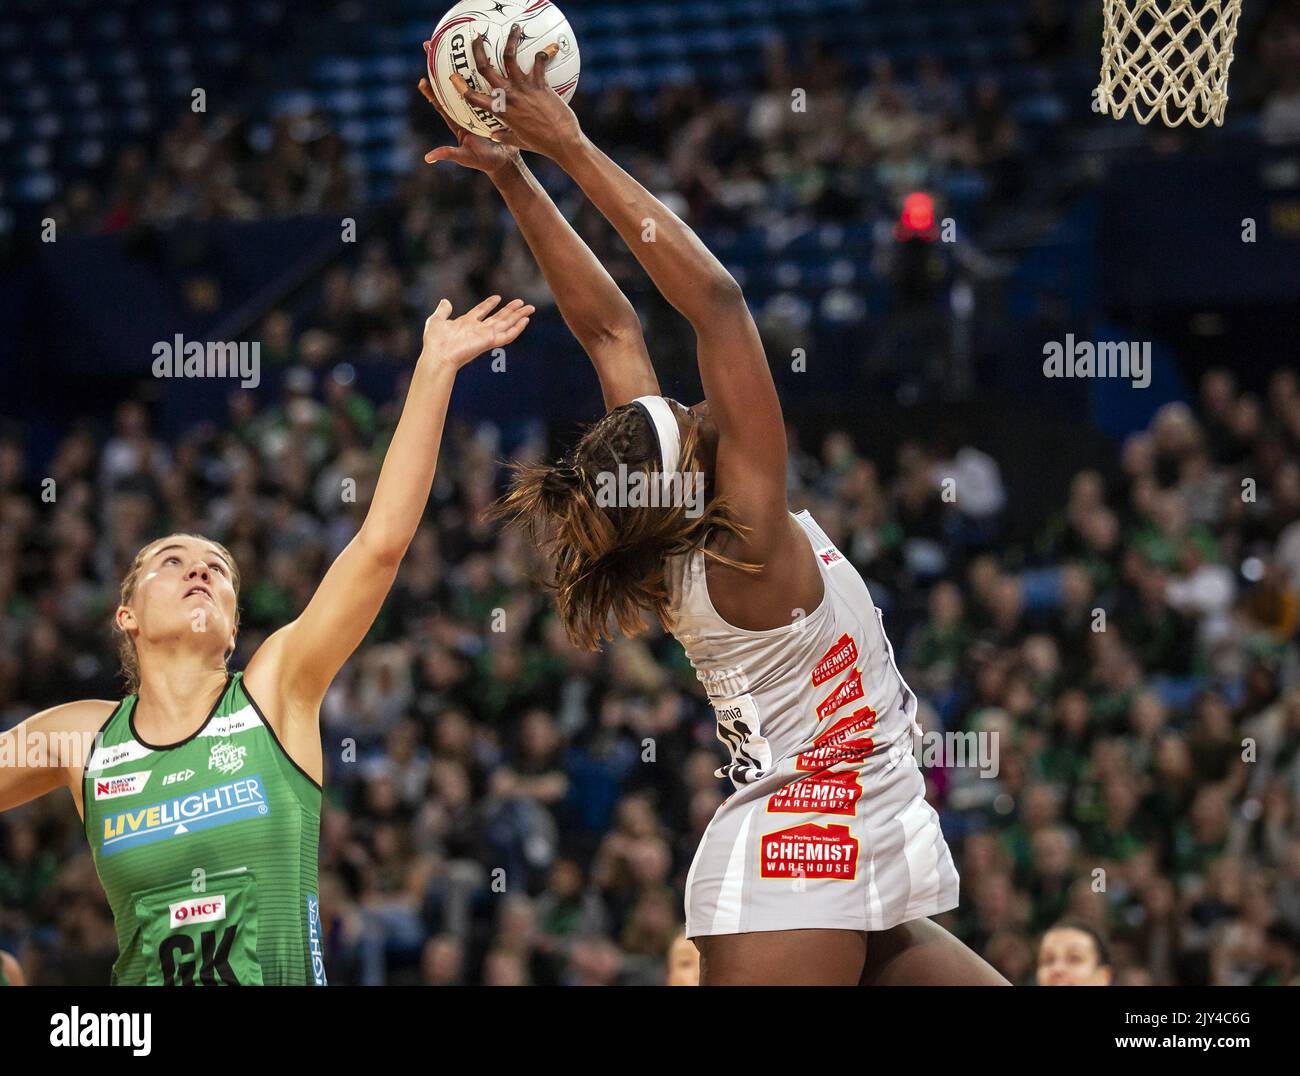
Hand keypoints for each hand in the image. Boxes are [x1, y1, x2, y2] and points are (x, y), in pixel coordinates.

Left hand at [419, 42, 518, 175]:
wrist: (505, 162)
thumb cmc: (485, 161)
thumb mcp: (466, 157)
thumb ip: (448, 154)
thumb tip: (428, 158)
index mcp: (457, 122)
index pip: (441, 105)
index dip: (431, 93)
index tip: (421, 80)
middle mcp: (465, 111)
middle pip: (450, 85)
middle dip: (439, 65)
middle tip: (431, 46)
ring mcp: (479, 107)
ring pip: (469, 81)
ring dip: (464, 63)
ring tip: (458, 43)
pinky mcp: (493, 105)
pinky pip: (489, 87)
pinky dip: (488, 74)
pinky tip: (491, 59)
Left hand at [420, 296, 534, 369]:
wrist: (438, 355)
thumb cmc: (435, 342)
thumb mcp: (436, 320)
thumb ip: (443, 310)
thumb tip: (445, 301)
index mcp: (466, 323)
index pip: (481, 311)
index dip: (489, 304)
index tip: (498, 297)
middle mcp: (478, 330)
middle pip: (499, 318)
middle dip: (511, 310)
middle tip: (523, 302)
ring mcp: (485, 336)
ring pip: (506, 324)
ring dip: (518, 316)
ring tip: (530, 308)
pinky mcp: (490, 342)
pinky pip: (507, 335)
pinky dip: (517, 328)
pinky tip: (525, 321)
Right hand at [452, 25, 583, 159]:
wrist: (562, 142)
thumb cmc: (542, 144)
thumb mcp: (518, 141)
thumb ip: (504, 136)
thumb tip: (493, 134)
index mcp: (500, 111)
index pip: (474, 97)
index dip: (461, 87)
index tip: (454, 76)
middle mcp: (508, 96)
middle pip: (486, 68)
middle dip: (478, 50)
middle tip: (477, 38)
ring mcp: (523, 88)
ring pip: (510, 56)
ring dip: (510, 39)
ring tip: (514, 28)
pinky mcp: (540, 84)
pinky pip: (540, 62)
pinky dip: (544, 53)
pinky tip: (551, 48)